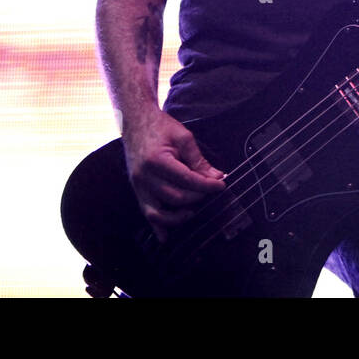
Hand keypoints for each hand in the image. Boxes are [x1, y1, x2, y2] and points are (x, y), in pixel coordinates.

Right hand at [122, 109, 226, 242]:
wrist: (136, 122)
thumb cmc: (161, 127)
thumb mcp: (183, 137)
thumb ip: (199, 160)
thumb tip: (216, 177)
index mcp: (157, 161)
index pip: (187, 180)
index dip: (207, 185)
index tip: (222, 185)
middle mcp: (144, 177)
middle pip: (175, 198)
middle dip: (197, 197)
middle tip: (211, 191)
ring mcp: (138, 186)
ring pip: (159, 212)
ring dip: (179, 216)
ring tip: (194, 210)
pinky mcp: (137, 190)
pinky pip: (146, 213)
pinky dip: (157, 226)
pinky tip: (166, 237)